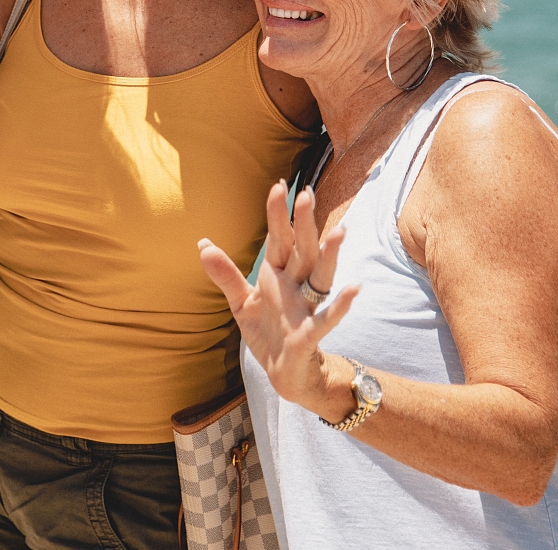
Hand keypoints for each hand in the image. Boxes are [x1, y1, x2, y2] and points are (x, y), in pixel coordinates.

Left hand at [199, 182, 360, 419]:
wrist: (284, 373)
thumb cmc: (268, 333)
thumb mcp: (241, 302)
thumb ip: (225, 274)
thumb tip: (202, 244)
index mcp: (278, 276)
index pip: (279, 239)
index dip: (278, 215)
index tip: (279, 185)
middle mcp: (296, 287)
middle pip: (302, 250)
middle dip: (304, 224)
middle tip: (307, 194)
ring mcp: (305, 308)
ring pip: (321, 277)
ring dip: (329, 255)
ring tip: (339, 231)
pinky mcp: (310, 334)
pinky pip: (327, 318)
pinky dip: (340, 305)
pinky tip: (354, 289)